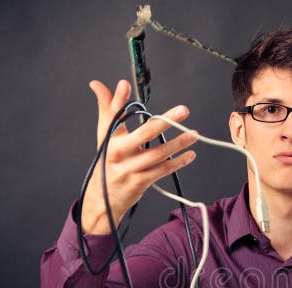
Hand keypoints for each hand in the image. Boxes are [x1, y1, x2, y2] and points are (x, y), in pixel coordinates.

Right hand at [81, 79, 198, 234]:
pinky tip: (190, 155)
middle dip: (166, 121)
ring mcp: (130, 169)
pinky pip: (162, 170)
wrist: (103, 198)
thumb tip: (97, 84)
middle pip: (145, 133)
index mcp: (110, 139)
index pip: (114, 115)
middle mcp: (119, 153)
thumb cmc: (107, 161)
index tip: (125, 84)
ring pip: (158, 154)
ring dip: (178, 143)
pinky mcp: (140, 182)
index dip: (118, 100)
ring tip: (193, 134)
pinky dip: (177, 163)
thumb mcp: (105, 136)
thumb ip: (107, 109)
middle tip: (183, 110)